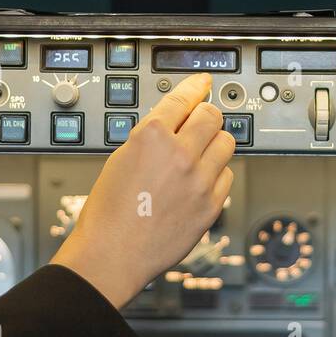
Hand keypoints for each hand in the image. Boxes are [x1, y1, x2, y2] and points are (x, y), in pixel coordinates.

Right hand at [51, 72, 235, 308]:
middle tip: (200, 122)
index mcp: (152, 136)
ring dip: (214, 143)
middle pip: (212, 116)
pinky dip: (217, 174)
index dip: (196, 86)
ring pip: (226, 143)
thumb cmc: (108, 211)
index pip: (184, 98)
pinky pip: (227, 176)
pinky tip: (199, 182)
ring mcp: (199, 181)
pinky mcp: (210, 206)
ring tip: (199, 155)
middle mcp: (180, 155)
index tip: (203, 82)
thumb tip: (176, 122)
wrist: (113, 253)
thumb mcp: (121, 158)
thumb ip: (152, 136)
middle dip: (206, 115)